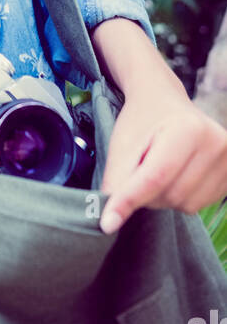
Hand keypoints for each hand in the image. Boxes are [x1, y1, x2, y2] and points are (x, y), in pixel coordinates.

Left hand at [98, 81, 226, 233]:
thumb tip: (109, 221)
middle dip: (147, 193)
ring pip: (186, 205)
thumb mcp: (123, 143)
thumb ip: (117, 179)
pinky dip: (180, 197)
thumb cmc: (142, 120)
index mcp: (188, 128)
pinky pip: (199, 205)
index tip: (107, 223)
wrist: (165, 100)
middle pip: (171, 194)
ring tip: (159, 168)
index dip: (129, 200)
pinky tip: (176, 174)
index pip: (155, 176)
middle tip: (139, 169)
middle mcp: (215, 143)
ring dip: (163, 197)